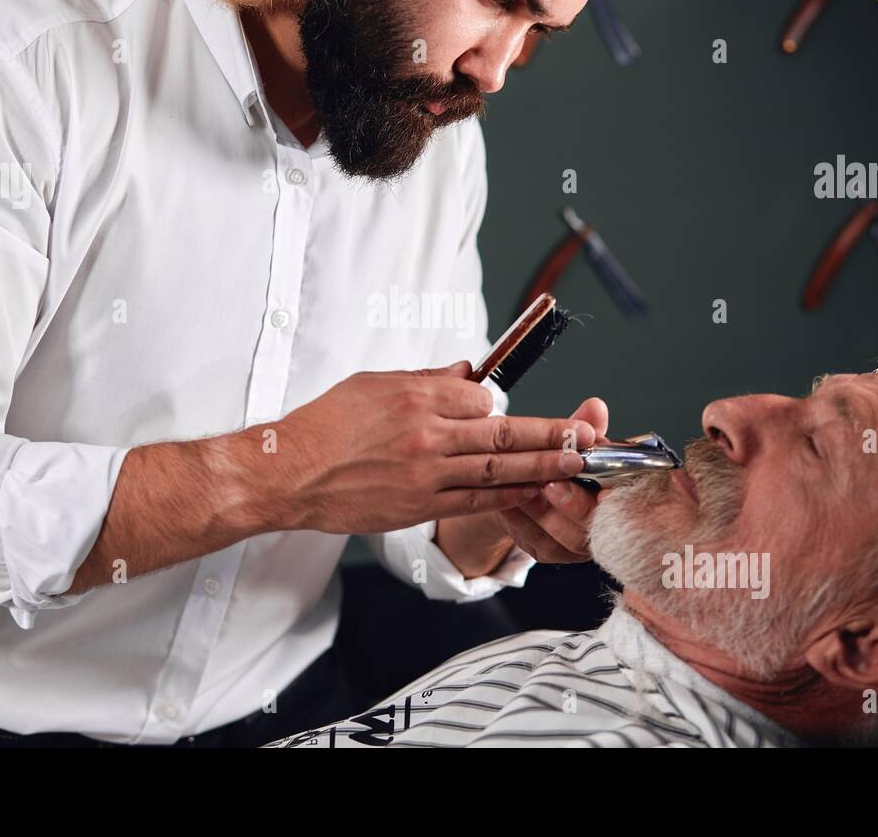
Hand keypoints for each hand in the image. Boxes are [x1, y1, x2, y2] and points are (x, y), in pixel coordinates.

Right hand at [262, 361, 596, 535]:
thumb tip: (465, 372)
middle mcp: (427, 433)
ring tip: (579, 462)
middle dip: (550, 432)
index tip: (496, 409)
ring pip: (498, 468)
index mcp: (416, 396)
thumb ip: (424, 379)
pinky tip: (534, 493)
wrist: (290, 473)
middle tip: (587, 432)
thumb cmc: (325, 425)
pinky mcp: (420, 505)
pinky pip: (475, 501)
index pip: (479, 397)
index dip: (494, 403)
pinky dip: (508, 497)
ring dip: (544, 465)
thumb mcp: (372, 384)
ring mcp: (426, 473)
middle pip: (502, 430)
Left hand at [494, 397, 607, 563]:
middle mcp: (603, 530)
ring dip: (539, 510)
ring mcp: (574, 546)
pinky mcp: (547, 551)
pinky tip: (506, 499)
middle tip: (551, 483)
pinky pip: (533, 541)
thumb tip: (595, 407)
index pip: (625, 510)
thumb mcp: (575, 441)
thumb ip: (586, 426)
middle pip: (592, 529)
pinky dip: (518, 519)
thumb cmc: (562, 463)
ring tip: (521, 484)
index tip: (603, 490)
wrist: (533, 486)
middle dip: (572, 506)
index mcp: (620, 502)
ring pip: (560, 538)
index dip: (617, 503)